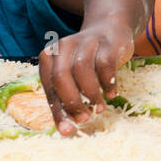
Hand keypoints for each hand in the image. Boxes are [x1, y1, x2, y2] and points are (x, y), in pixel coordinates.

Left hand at [38, 21, 136, 136]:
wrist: (109, 29)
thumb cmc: (86, 60)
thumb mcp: (71, 76)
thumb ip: (65, 100)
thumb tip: (66, 131)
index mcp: (49, 55)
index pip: (49, 86)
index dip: (58, 110)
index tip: (68, 129)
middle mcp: (64, 46)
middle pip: (61, 76)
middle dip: (73, 102)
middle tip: (84, 118)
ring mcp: (87, 42)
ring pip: (82, 69)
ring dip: (91, 94)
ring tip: (99, 108)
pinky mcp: (107, 43)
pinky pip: (105, 65)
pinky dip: (108, 83)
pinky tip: (111, 93)